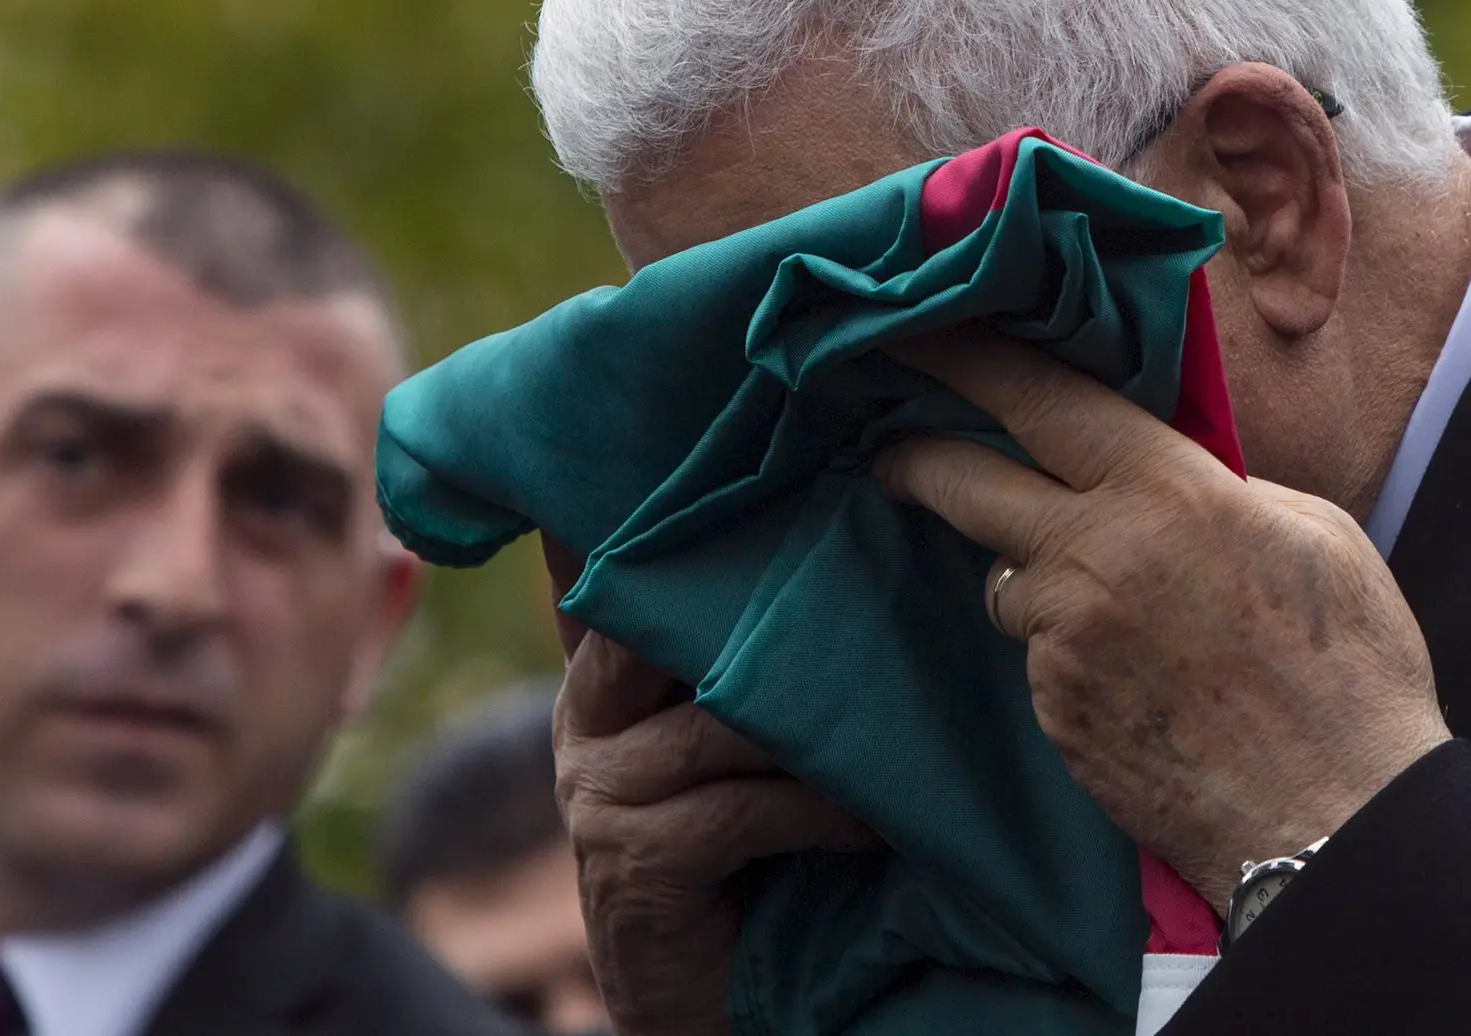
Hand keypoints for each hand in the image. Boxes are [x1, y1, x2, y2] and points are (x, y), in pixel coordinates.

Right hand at [550, 544, 879, 1034]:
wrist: (697, 996)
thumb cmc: (734, 853)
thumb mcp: (728, 748)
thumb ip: (734, 670)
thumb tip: (819, 558)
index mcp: (601, 682)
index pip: (620, 582)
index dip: (672, 532)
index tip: (757, 485)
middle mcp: (585, 724)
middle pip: (653, 631)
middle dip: (749, 612)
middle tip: (838, 585)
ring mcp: (600, 794)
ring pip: (715, 726)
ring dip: (809, 730)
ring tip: (885, 729)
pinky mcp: (636, 859)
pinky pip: (739, 809)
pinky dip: (816, 811)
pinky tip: (867, 822)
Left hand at [874, 329, 1449, 909]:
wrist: (1336, 817)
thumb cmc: (1352, 670)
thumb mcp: (1313, 534)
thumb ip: (1224, 491)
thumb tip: (1178, 481)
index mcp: (1166, 490)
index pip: (1040, 400)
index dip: (971, 359)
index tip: (923, 335)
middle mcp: (1094, 555)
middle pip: (966, 485)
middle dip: (917, 459)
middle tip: (892, 451)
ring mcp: (1065, 641)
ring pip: (1009, 582)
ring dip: (1032, 579)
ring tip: (1108, 610)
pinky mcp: (1055, 714)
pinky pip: (1042, 659)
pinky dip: (1070, 656)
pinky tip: (1136, 680)